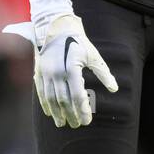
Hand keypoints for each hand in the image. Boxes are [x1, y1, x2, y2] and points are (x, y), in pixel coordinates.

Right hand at [34, 13, 116, 128]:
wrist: (57, 28)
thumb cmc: (79, 43)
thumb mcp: (93, 56)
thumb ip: (103, 73)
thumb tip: (114, 88)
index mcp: (72, 69)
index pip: (77, 96)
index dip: (82, 110)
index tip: (86, 121)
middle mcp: (57, 73)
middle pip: (64, 100)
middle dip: (70, 115)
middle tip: (76, 125)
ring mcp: (46, 73)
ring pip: (51, 99)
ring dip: (57, 113)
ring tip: (62, 123)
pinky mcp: (39, 72)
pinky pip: (41, 92)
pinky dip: (45, 104)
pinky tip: (50, 113)